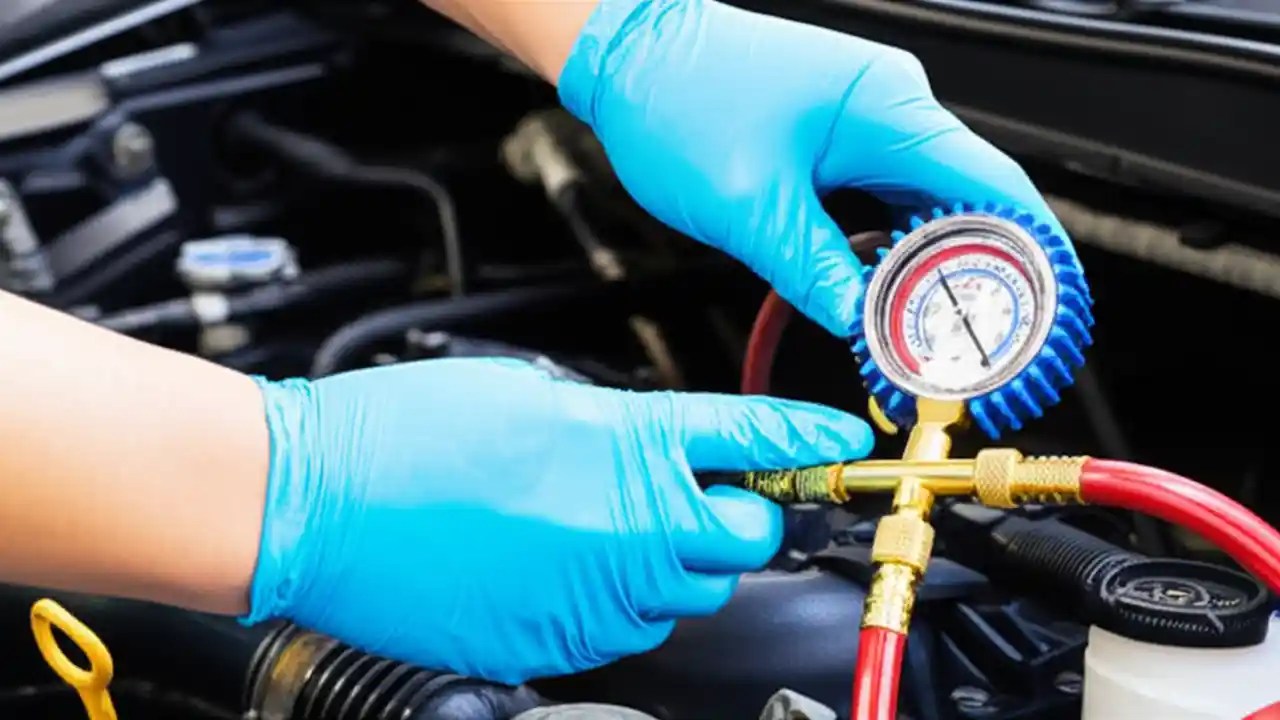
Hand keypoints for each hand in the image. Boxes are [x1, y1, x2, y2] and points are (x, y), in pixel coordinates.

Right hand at [244, 358, 872, 683]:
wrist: (316, 500)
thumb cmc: (405, 434)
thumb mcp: (529, 391)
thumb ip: (615, 423)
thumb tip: (660, 448)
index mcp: (624, 444)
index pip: (754, 444)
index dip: (809, 442)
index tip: (842, 442)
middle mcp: (625, 529)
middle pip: (745, 541)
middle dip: (739, 519)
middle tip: (703, 498)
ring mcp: (592, 597)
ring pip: (686, 593)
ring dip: (669, 562)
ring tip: (598, 527)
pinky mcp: (554, 645)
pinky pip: (622, 630)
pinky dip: (612, 600)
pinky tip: (557, 565)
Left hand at [558, 0, 1066, 336]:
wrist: (629, 52)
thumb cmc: (678, 101)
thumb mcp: (749, 206)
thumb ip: (813, 271)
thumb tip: (859, 324)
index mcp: (888, 112)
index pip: (993, 189)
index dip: (1032, 255)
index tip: (1052, 310)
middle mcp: (891, 108)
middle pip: (969, 202)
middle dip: (982, 275)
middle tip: (985, 342)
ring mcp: (867, 120)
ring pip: (926, 205)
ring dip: (933, 265)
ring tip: (936, 329)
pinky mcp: (839, 136)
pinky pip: (887, 198)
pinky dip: (894, 246)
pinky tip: (887, 288)